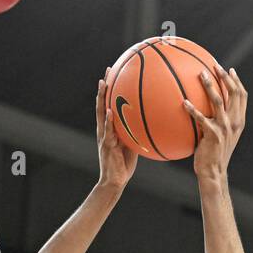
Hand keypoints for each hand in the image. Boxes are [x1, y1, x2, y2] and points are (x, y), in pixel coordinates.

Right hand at [96, 69, 137, 189]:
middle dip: (104, 87)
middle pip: (102, 104)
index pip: (109, 105)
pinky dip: (108, 121)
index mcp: (110, 129)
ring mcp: (104, 136)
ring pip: (100, 113)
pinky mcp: (106, 145)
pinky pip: (108, 131)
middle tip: (108, 71)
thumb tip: (151, 122)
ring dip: (102, 98)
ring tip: (104, 84)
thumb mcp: (133, 145)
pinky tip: (110, 111)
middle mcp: (104, 129)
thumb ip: (137, 132)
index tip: (114, 74)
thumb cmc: (124, 165)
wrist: (115, 181)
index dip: (110, 90)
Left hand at [184, 65, 246, 180]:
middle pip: (233, 93)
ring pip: (219, 101)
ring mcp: (225, 128)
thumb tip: (206, 107)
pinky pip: (202, 119)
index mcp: (239, 121)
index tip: (229, 69)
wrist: (213, 172)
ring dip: (210, 86)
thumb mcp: (221, 135)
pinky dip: (193, 109)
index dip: (236, 81)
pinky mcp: (213, 135)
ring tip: (201, 74)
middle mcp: (234, 122)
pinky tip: (184, 102)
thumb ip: (219, 121)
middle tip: (214, 65)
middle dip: (224, 77)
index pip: (242, 96)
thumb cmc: (213, 154)